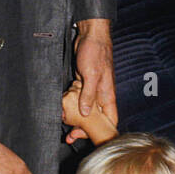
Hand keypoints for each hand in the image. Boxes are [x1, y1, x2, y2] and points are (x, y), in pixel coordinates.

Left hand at [66, 19, 116, 143]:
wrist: (90, 35)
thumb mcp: (92, 74)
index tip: (91, 138)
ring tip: (67, 130)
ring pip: (86, 110)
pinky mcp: (83, 83)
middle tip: (72, 137)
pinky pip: (79, 99)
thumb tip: (86, 113)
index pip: (110, 118)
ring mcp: (92, 89)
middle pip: (95, 118)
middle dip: (85, 128)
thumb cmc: (96, 52)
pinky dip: (72, 107)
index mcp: (107, 94)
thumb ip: (89, 94)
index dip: (103, 130)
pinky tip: (64, 112)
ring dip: (77, 119)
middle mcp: (101, 94)